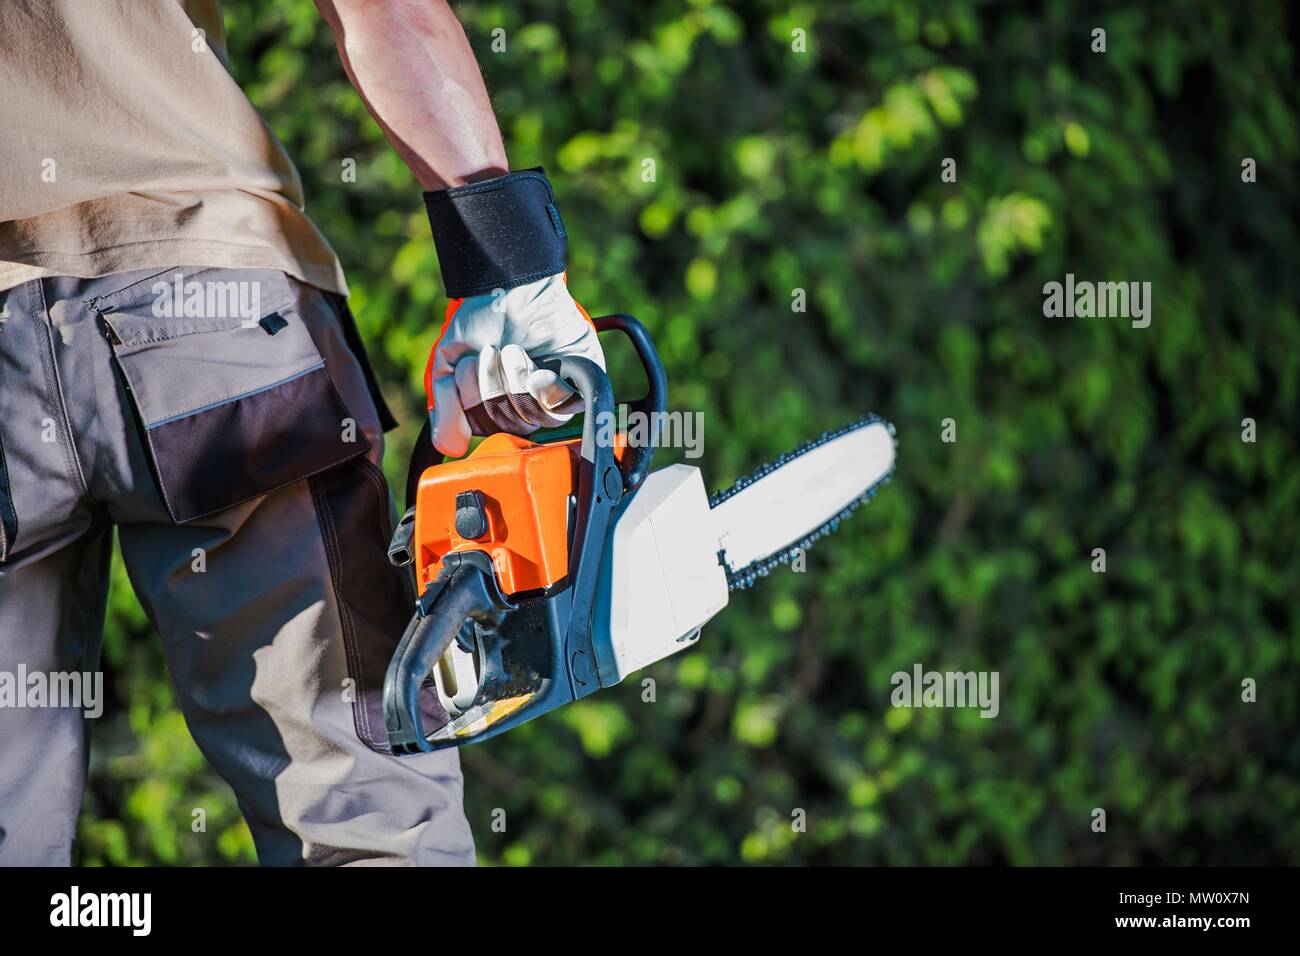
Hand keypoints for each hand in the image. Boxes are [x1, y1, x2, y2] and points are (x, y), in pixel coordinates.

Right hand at [427, 274, 604, 456]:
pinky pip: (562, 405)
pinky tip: (538, 364)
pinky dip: (544, 383)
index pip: (487, 430)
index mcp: (498, 407)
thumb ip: (446, 405)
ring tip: (513, 350)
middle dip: (493, 385)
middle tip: (491, 352)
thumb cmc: (483, 322)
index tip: (467, 367)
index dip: (475, 402)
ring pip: (534, 416)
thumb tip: (451, 448)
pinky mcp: (581, 384)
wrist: (515, 288)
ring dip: (516, 380)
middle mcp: (527, 407)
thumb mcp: (449, 362)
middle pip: (510, 424)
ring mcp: (555, 397)